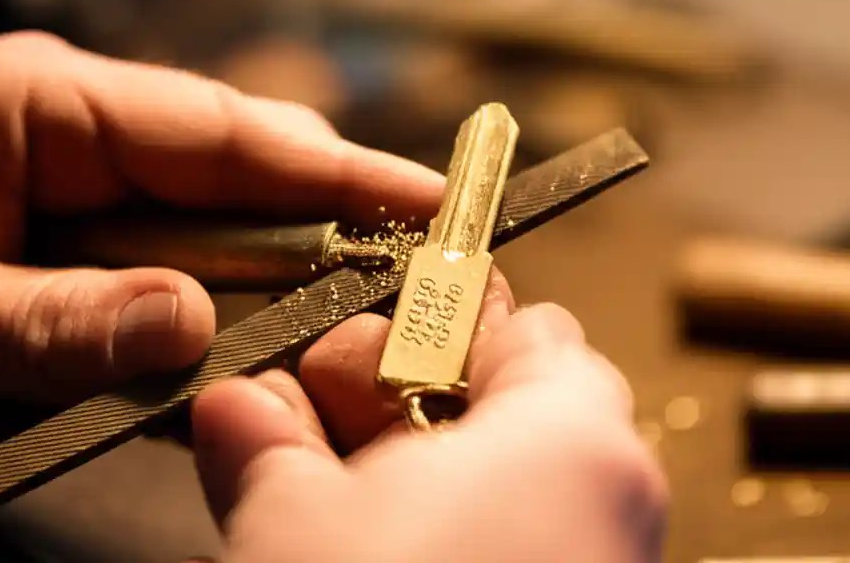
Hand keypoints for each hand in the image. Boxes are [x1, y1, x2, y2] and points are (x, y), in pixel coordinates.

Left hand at [0, 32, 441, 401]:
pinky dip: (213, 325)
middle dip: (326, 228)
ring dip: (274, 287)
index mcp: (42, 103)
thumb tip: (196, 326)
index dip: (337, 166)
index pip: (222, 129)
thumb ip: (53, 326)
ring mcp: (79, 188)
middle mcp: (78, 131)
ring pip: (214, 232)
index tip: (429, 202)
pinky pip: (169, 279)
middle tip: (416, 281)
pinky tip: (252, 363)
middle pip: (238, 173)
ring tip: (352, 331)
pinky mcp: (75, 249)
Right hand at [190, 279, 668, 562]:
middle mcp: (613, 485)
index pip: (504, 310)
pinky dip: (453, 531)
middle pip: (500, 395)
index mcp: (567, 427)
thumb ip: (265, 442)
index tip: (341, 344)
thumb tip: (236, 406)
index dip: (409, 317)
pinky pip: (521, 533)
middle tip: (314, 438)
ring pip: (505, 476)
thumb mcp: (291, 524)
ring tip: (325, 511)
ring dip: (414, 476)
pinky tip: (368, 550)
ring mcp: (611, 550)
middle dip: (397, 405)